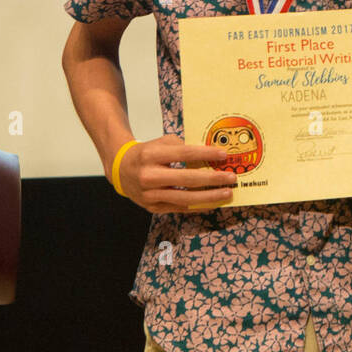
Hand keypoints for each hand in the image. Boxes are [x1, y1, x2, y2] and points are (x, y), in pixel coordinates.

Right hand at [116, 134, 236, 213]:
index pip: (183, 154)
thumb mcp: (161, 143)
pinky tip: (212, 203)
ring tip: (226, 194)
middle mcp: (149, 176)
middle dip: (212, 179)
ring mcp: (149, 195)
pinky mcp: (152, 207)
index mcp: (151, 155)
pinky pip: (179, 208)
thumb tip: (211, 154)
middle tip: (231, 178)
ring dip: (209, 197)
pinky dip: (198, 206)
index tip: (224, 155)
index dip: (205, 154)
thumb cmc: (147, 154)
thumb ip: (183, 147)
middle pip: (186, 179)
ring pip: (184, 198)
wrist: (120, 170)